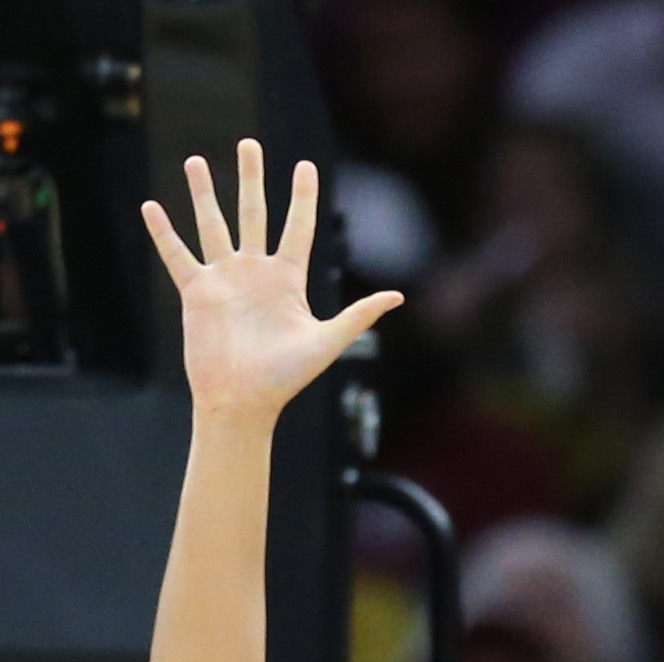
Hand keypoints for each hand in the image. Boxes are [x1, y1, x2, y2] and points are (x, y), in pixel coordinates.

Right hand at [142, 139, 402, 418]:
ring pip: (212, 225)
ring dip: (204, 193)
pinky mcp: (197, 292)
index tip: (306, 165)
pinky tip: (151, 206)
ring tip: (196, 160)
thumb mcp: (327, 342)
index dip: (303, 197)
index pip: (298, 228)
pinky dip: (164, 232)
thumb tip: (398, 297)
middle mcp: (256, 273)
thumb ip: (359, 315)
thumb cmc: (286, 378)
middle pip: (254, 214)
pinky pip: (177, 255)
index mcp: (288, 280)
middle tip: (249, 143)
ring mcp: (225, 279)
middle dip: (250, 178)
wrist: (244, 401)